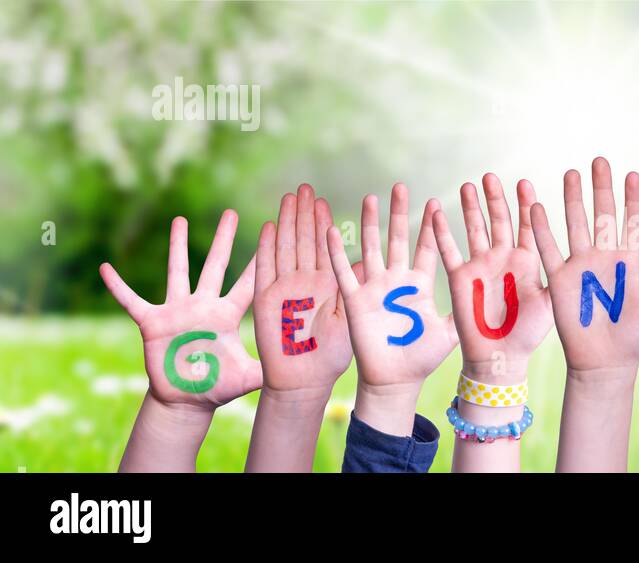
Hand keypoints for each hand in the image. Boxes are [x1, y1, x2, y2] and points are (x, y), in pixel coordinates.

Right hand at [100, 211, 260, 408]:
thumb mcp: (249, 377)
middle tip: (231, 212)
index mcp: (228, 315)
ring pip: (178, 271)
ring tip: (179, 219)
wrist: (187, 400)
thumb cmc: (219, 386)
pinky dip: (118, 286)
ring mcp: (177, 311)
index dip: (258, 261)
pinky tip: (106, 268)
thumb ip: (271, 367)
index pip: (248, 283)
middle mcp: (204, 306)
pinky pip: (131, 300)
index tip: (271, 236)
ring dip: (177, 247)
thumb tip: (300, 364)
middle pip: (215, 266)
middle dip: (223, 240)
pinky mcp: (152, 323)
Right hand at [252, 184, 352, 394]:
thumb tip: (370, 261)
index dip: (322, 223)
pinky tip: (268, 226)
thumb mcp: (349, 319)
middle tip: (305, 187)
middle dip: (304, 214)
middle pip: (303, 241)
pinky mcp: (266, 301)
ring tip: (288, 197)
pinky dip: (266, 249)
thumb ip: (354, 289)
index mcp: (327, 285)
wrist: (303, 381)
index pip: (324, 247)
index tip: (323, 200)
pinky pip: (265, 270)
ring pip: (285, 249)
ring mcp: (284, 289)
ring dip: (286, 223)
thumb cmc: (330, 357)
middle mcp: (305, 282)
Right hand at [326, 183, 458, 434]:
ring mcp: (375, 288)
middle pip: (399, 239)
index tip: (434, 202)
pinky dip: (337, 253)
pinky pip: (344, 273)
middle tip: (400, 185)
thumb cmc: (423, 357)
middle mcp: (397, 281)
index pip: (427, 248)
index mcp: (420, 284)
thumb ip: (465, 310)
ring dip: (371, 224)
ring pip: (373, 248)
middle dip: (400, 213)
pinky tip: (331, 230)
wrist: (396, 380)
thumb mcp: (451, 331)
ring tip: (372, 197)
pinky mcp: (355, 301)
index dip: (429, 226)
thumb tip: (494, 295)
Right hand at [433, 175, 550, 379]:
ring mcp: (481, 266)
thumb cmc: (528, 334)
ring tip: (468, 185)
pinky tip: (435, 213)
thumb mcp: (550, 304)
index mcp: (527, 261)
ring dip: (470, 208)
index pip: (527, 225)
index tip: (524, 182)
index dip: (525, 204)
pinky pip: (449, 251)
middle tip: (491, 176)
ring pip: (474, 229)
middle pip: (499, 220)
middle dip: (495, 198)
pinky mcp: (460, 278)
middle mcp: (503, 259)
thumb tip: (583, 258)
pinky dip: (441, 233)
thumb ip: (561, 279)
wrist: (500, 357)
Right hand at [531, 157, 638, 471]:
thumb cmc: (637, 338)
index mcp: (630, 260)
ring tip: (572, 172)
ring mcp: (581, 265)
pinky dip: (543, 229)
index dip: (633, 198)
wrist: (606, 363)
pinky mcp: (560, 279)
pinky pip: (549, 249)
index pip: (632, 221)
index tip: (636, 173)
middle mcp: (605, 257)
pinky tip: (536, 207)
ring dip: (572, 198)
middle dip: (601, 187)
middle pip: (602, 214)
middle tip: (600, 160)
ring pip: (575, 223)